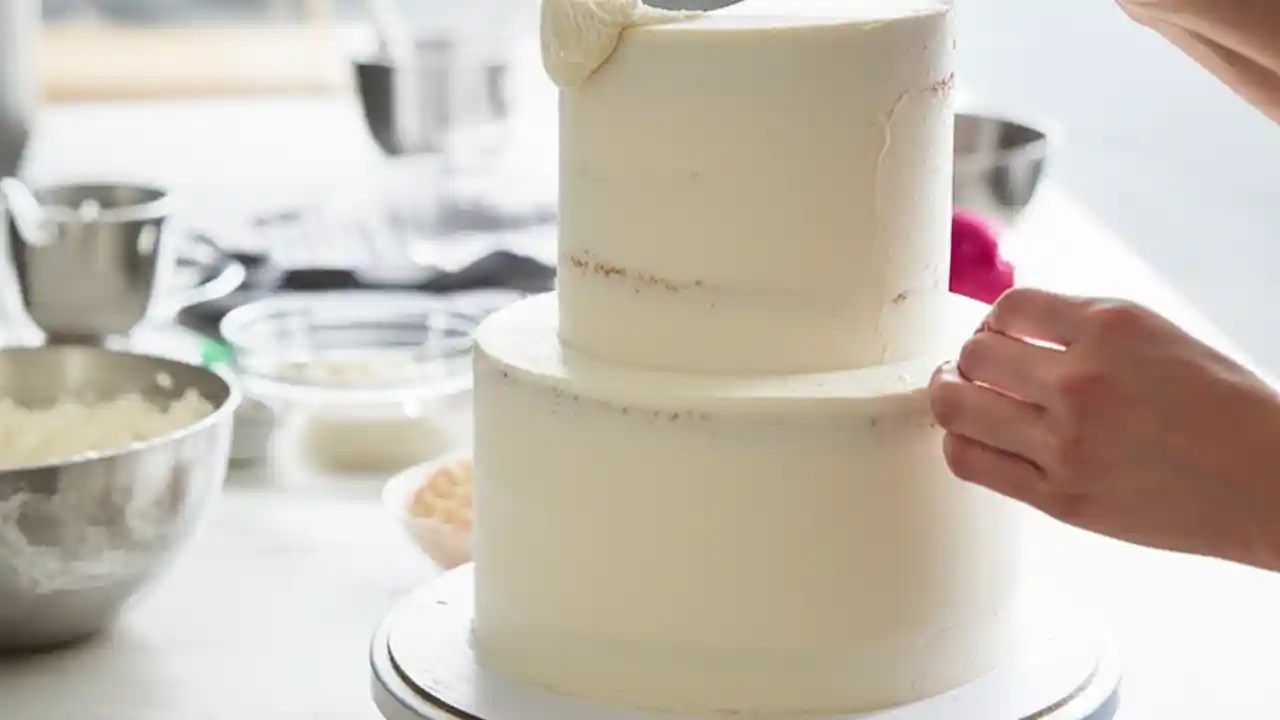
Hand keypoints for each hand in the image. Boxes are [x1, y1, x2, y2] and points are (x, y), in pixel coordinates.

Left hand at [929, 287, 1279, 569]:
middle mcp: (1081, 381)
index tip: (998, 336)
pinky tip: (974, 438)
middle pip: (972, 354)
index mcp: (1111, 327)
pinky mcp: (1060, 497)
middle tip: (973, 370)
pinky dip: (960, 443)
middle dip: (968, 359)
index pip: (1009, 306)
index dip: (994, 320)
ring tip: (959, 398)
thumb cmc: (1221, 407)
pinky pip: (971, 461)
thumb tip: (1005, 329)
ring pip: (955, 406)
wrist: (1271, 483)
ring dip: (950, 397)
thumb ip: (1083, 329)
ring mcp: (1066, 443)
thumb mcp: (1157, 336)